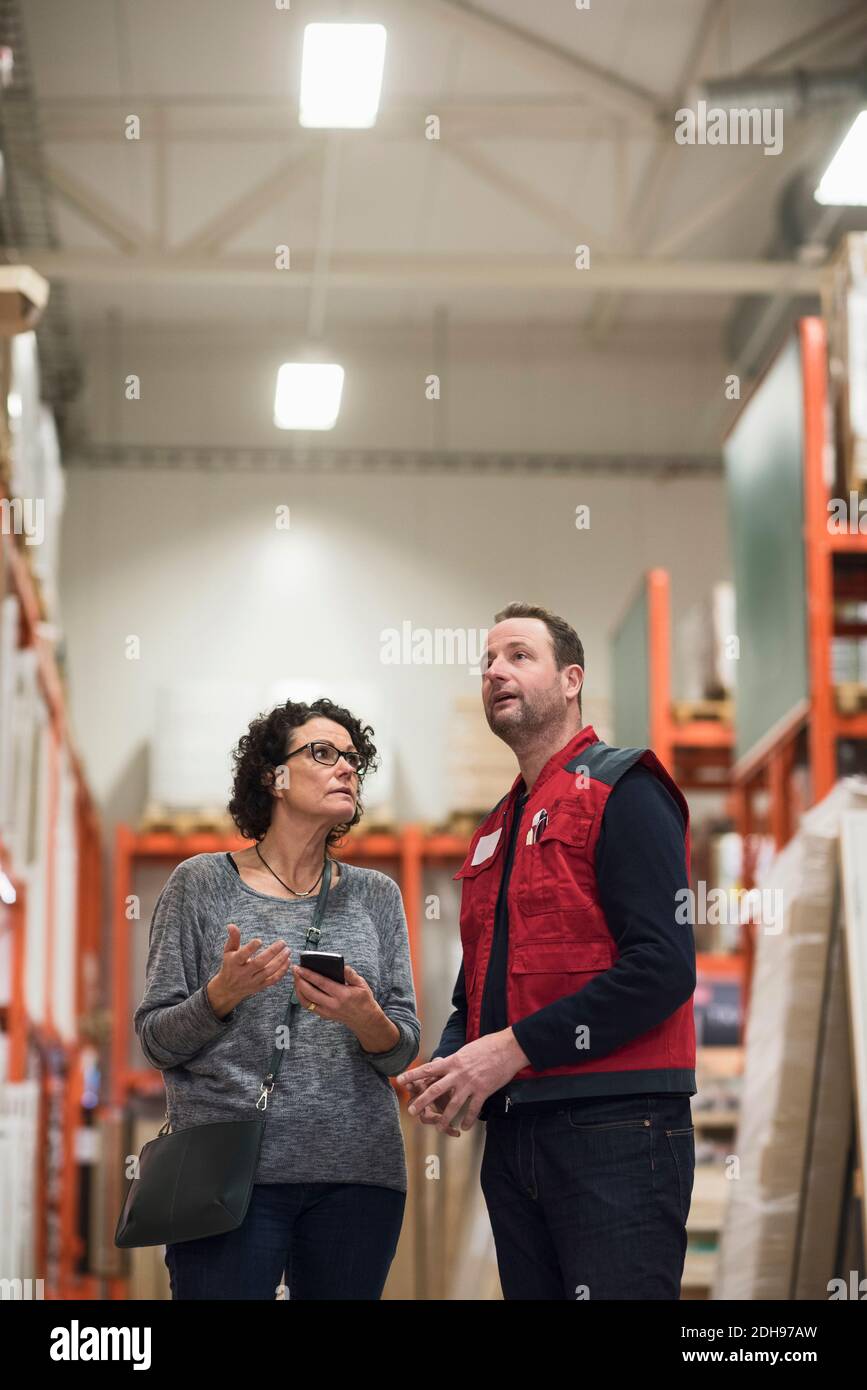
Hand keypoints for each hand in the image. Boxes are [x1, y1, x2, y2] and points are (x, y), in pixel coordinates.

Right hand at [208, 923, 290, 1015]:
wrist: (228, 989)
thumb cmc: (230, 965)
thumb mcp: (228, 951)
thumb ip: (233, 938)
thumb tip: (231, 925)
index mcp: (234, 962)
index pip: (242, 955)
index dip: (250, 948)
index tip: (259, 940)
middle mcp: (243, 973)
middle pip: (259, 963)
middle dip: (272, 952)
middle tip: (282, 943)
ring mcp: (252, 981)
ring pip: (268, 972)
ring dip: (280, 961)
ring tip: (287, 950)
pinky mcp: (259, 986)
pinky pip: (273, 980)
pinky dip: (282, 971)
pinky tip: (287, 961)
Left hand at [291, 961, 374, 1031]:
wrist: (364, 1019)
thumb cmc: (363, 1000)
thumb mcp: (362, 984)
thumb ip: (351, 974)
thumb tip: (341, 965)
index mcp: (342, 995)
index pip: (321, 983)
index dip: (308, 974)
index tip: (299, 967)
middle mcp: (333, 1005)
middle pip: (310, 992)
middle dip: (299, 980)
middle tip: (294, 970)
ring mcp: (327, 1012)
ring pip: (306, 1001)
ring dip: (298, 989)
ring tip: (296, 978)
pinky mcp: (324, 1015)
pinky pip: (309, 1007)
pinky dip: (302, 997)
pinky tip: (300, 989)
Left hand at [397, 1030, 529, 1133]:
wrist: (508, 1048)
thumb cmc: (488, 1046)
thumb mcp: (466, 1050)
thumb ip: (455, 1061)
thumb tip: (446, 1066)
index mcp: (453, 1061)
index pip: (428, 1069)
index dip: (413, 1075)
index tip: (400, 1079)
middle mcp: (459, 1073)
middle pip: (436, 1090)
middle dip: (422, 1102)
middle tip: (411, 1111)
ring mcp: (471, 1083)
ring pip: (454, 1105)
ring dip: (445, 1118)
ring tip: (438, 1128)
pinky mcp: (483, 1091)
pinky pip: (473, 1109)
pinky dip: (469, 1120)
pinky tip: (465, 1128)